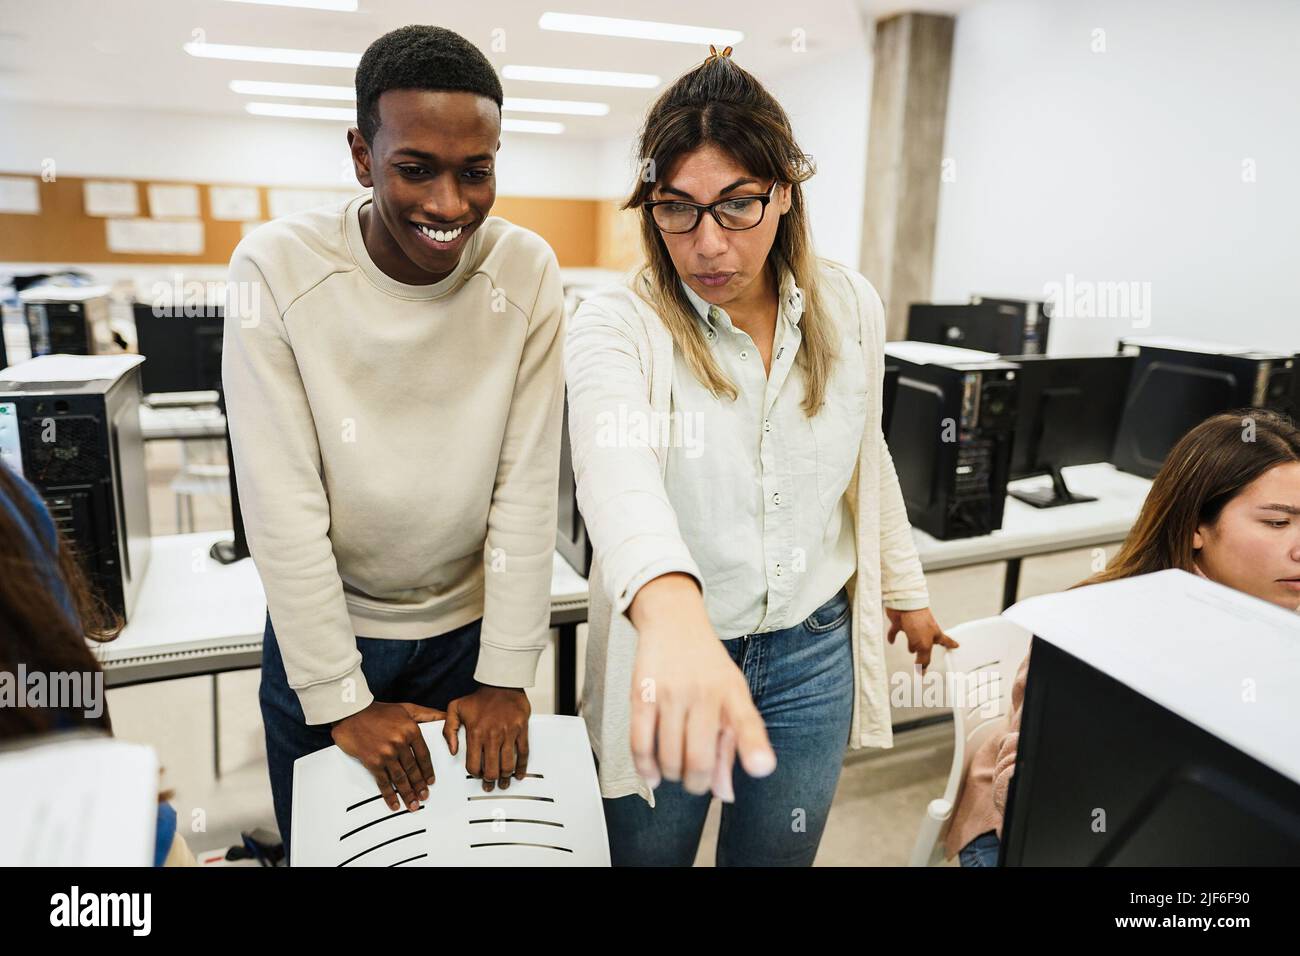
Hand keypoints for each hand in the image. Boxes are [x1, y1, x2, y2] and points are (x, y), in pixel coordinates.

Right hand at [330, 701, 444, 812]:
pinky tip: (394, 803)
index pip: (424, 755)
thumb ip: (427, 714)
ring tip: (413, 804)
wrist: (352, 712)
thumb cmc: (379, 711)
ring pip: (400, 778)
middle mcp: (400, 742)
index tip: (431, 781)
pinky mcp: (372, 761)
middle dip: (419, 785)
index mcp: (411, 730)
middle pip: (413, 769)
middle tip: (424, 796)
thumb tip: (445, 717)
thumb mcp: (407, 708)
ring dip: (408, 793)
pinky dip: (389, 795)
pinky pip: (383, 782)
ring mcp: (386, 753)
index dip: (428, 771)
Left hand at [444, 686, 530, 791]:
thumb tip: (452, 750)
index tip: (477, 775)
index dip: (475, 774)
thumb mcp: (456, 708)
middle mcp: (492, 736)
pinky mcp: (521, 730)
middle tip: (491, 785)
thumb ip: (449, 729)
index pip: (473, 764)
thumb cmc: (480, 697)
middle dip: (491, 781)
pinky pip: (523, 753)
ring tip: (504, 782)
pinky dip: (521, 767)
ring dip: (505, 777)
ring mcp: (508, 734)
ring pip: (507, 764)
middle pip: (492, 769)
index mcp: (475, 733)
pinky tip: (518, 774)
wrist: (502, 683)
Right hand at [628, 573, 775, 797]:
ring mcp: (671, 692)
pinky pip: (640, 743)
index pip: (748, 721)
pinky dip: (645, 767)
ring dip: (672, 776)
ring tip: (675, 770)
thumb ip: (732, 746)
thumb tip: (725, 794)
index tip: (761, 767)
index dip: (754, 748)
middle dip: (698, 784)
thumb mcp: (731, 696)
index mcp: (733, 692)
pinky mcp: (641, 694)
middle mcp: (703, 692)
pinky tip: (652, 773)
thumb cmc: (706, 666)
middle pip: (699, 759)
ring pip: (669, 757)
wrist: (674, 621)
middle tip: (696, 781)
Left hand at [886, 607, 958, 671]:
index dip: (950, 644)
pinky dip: (893, 636)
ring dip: (912, 643)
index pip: (945, 641)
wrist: (904, 604)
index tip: (956, 646)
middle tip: (927, 652)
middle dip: (928, 647)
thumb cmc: (917, 621)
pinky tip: (891, 641)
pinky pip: (896, 631)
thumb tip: (922, 672)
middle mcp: (924, 629)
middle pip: (928, 640)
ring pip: (913, 636)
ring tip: (910, 649)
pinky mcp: (900, 622)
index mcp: (934, 633)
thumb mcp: (923, 645)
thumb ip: (923, 659)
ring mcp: (912, 625)